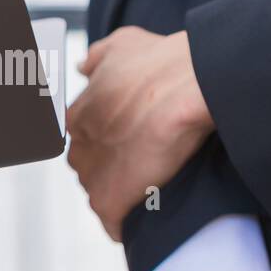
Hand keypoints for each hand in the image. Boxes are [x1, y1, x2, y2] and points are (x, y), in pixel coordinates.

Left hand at [67, 27, 213, 239]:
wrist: (193, 85)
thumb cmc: (163, 64)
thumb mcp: (122, 46)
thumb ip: (97, 58)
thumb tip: (83, 67)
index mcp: (77, 115)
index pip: (82, 139)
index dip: (108, 142)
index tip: (131, 143)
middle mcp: (78, 146)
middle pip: (89, 167)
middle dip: (112, 169)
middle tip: (146, 165)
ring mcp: (92, 176)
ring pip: (101, 193)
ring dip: (122, 195)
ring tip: (153, 191)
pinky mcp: (109, 202)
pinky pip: (113, 223)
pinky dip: (127, 224)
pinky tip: (147, 218)